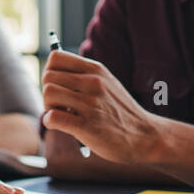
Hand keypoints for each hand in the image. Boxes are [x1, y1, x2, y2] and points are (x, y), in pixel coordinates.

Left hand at [41, 49, 159, 162]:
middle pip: (48, 76)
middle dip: (47, 91)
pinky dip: (50, 122)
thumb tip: (51, 73)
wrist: (145, 136)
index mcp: (96, 70)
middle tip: (59, 104)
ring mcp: (91, 104)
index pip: (55, 57)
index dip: (50, 72)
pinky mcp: (87, 126)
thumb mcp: (107, 84)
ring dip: (48, 106)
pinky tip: (60, 125)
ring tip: (62, 114)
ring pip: (48, 94)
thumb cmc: (120, 112)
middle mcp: (93, 83)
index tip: (58, 86)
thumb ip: (84, 76)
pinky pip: (53, 117)